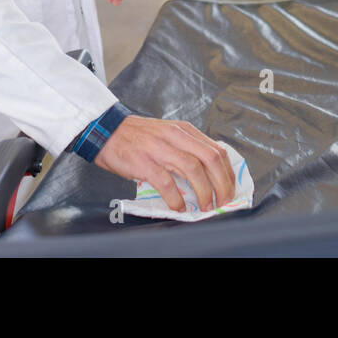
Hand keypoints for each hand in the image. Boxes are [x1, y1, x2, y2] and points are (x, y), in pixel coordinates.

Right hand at [94, 116, 235, 212]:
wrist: (107, 131)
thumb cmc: (138, 136)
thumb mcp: (168, 134)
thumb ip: (187, 147)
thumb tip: (210, 170)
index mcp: (184, 130)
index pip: (216, 150)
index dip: (227, 173)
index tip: (230, 189)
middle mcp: (176, 136)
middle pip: (210, 159)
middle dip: (222, 184)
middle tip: (223, 201)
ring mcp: (160, 148)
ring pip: (193, 169)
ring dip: (204, 192)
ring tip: (205, 207)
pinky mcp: (145, 162)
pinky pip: (167, 182)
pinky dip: (176, 198)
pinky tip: (180, 207)